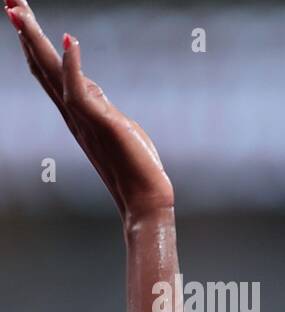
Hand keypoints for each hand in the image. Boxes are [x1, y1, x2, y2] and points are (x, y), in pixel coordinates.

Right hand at [6, 0, 173, 217]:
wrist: (145, 199)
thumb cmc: (136, 166)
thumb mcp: (116, 124)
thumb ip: (100, 105)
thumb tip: (91, 85)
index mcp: (74, 111)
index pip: (47, 70)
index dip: (33, 41)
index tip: (19, 12)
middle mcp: (72, 112)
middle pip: (40, 64)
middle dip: (25, 30)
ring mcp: (83, 117)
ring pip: (50, 71)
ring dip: (34, 39)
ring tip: (17, 9)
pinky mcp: (101, 122)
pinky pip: (80, 90)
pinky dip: (74, 65)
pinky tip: (69, 40)